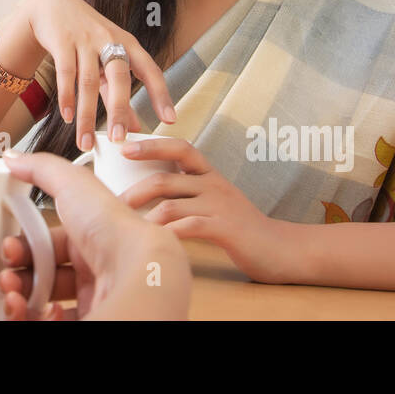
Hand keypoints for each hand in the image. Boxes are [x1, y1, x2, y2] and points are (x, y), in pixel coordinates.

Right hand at [0, 150, 190, 319]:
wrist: (143, 274)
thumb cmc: (116, 229)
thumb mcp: (75, 184)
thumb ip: (42, 169)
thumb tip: (13, 158)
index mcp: (90, 239)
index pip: (47, 246)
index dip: (24, 247)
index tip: (9, 249)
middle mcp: (94, 270)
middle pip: (42, 276)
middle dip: (16, 275)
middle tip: (7, 276)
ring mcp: (95, 300)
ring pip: (44, 303)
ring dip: (20, 299)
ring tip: (13, 297)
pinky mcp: (94, 319)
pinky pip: (52, 322)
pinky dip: (37, 318)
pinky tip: (41, 312)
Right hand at [21, 0, 175, 149]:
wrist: (54, 7)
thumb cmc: (87, 38)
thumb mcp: (107, 61)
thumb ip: (119, 93)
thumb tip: (135, 127)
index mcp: (128, 44)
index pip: (151, 70)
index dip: (161, 94)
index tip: (170, 119)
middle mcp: (110, 40)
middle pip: (119, 78)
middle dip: (120, 110)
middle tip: (120, 139)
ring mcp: (85, 40)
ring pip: (88, 82)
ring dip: (87, 115)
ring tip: (86, 143)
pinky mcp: (62, 42)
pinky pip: (66, 73)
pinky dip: (67, 97)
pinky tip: (68, 117)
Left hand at [118, 137, 294, 283]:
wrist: (279, 248)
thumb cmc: (239, 227)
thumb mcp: (216, 201)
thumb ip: (190, 192)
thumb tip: (149, 190)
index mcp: (210, 174)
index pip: (180, 148)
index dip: (152, 145)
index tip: (124, 148)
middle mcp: (214, 184)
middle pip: (167, 178)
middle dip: (136, 188)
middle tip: (115, 202)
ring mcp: (220, 206)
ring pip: (172, 203)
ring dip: (145, 214)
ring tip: (127, 225)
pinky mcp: (225, 228)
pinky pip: (188, 227)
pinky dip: (167, 232)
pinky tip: (153, 240)